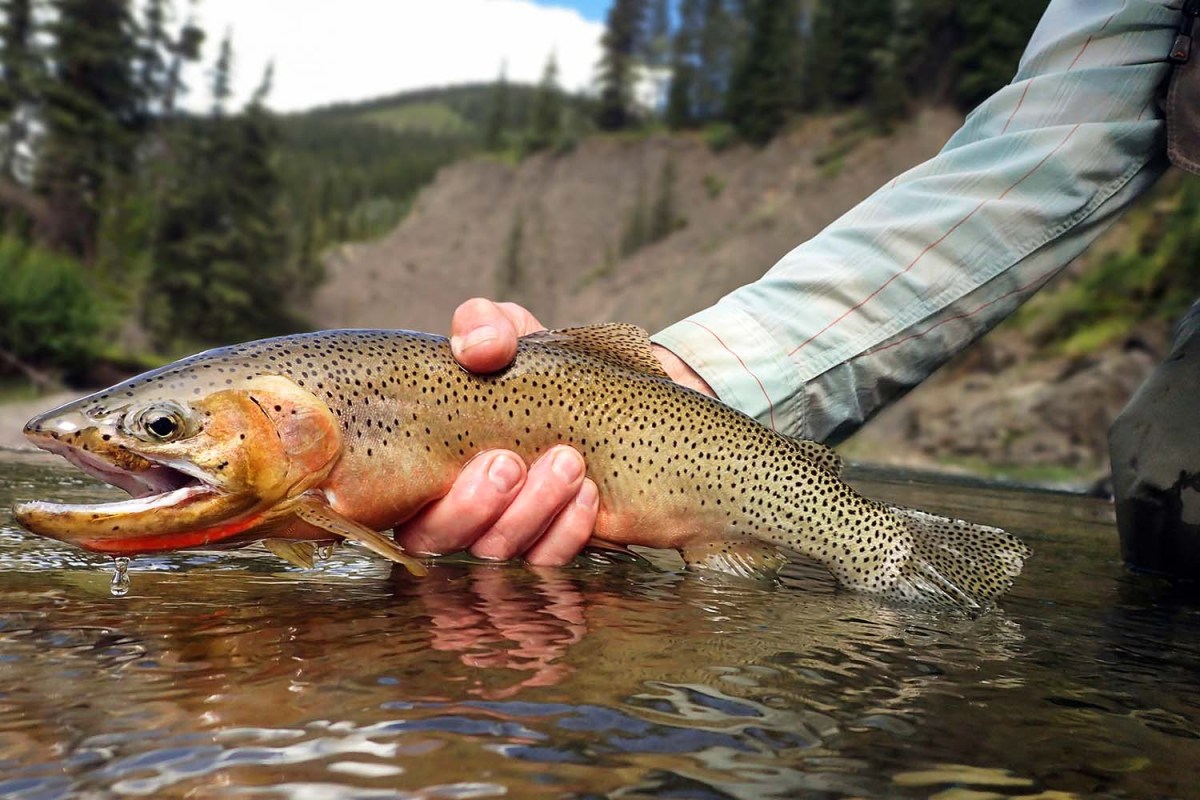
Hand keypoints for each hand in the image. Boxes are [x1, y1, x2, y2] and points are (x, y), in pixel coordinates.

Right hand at [392, 298, 713, 565]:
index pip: (396, 507)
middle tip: (514, 463)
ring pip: (496, 554)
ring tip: (568, 465)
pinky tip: (589, 495)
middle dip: (477, 507)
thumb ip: (484, 326)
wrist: (605, 393)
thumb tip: (478, 347)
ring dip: (532, 512)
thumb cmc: (533, 366)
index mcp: (420, 466)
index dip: (432, 499)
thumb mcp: (506, 334)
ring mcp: (498, 534)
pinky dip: (568, 533)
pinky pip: (547, 562)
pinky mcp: (545, 548)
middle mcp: (449, 510)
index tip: (487, 457)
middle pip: (438, 539)